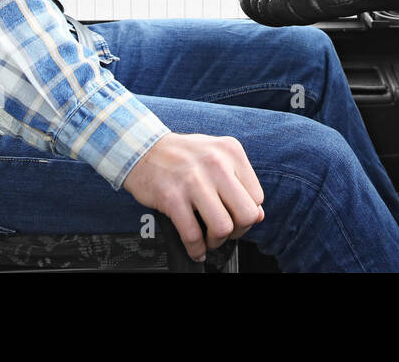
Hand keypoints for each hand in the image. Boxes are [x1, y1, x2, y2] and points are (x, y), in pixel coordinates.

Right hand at [121, 133, 264, 261]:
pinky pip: (192, 235)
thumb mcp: (216, 156)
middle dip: (238, 231)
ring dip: (216, 242)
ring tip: (208, 239)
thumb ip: (238, 181)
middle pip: (246, 214)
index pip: (257, 196)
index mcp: (230, 151)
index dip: (248, 214)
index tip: (236, 217)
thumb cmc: (181, 155)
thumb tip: (257, 215)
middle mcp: (215, 163)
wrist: (141, 148)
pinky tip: (195, 249)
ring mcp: (193, 180)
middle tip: (226, 232)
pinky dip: (196, 249)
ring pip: (222, 227)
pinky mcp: (172, 197)